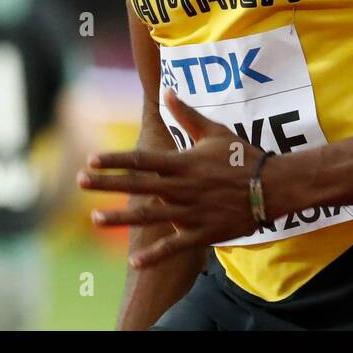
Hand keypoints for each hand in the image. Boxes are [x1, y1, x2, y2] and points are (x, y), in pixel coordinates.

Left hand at [77, 88, 263, 268]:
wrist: (273, 186)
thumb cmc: (243, 156)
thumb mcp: (215, 131)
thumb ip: (187, 114)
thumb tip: (167, 91)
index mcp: (184, 163)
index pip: (143, 160)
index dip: (116, 160)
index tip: (92, 159)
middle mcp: (183, 187)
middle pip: (138, 186)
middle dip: (107, 184)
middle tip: (80, 182)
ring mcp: (192, 211)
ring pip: (150, 216)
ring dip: (121, 218)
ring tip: (95, 219)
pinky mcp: (203, 232)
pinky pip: (175, 246)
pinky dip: (155, 255)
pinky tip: (135, 262)